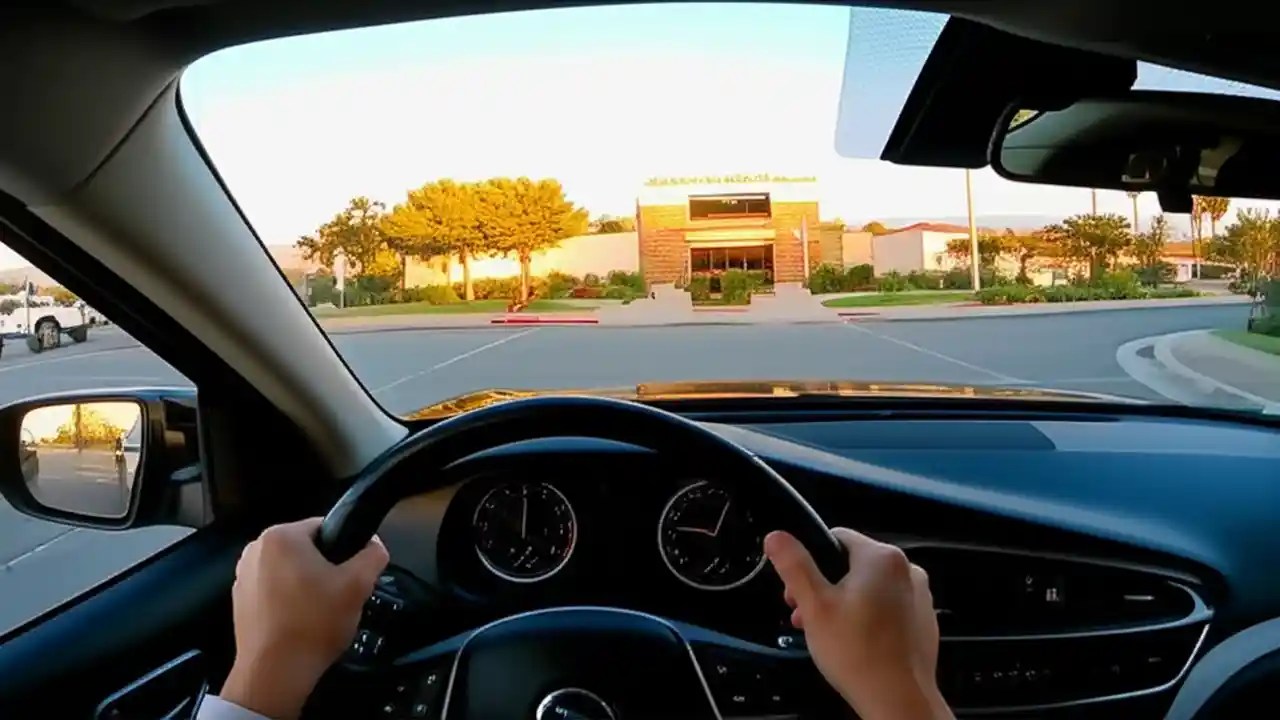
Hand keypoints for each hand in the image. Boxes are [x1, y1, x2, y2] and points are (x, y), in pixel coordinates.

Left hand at [220, 518, 388, 719]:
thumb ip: (373, 555)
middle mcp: (255, 548)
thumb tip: (374, 545)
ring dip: (306, 584)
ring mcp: (242, 575)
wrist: (275, 674)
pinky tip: (298, 622)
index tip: (351, 576)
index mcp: (281, 535)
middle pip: (306, 549)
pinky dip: (287, 600)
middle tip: (339, 596)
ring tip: (319, 612)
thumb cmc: (315, 622)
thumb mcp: (357, 586)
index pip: (325, 527)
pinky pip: (272, 589)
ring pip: (289, 570)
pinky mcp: (238, 601)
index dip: (346, 550)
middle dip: (325, 568)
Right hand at [764, 528, 951, 719]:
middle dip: (824, 587)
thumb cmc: (855, 650)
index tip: (796, 594)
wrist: (898, 700)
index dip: (810, 562)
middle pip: (853, 565)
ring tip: (828, 634)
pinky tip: (857, 643)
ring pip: (871, 588)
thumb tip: (776, 535)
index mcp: (882, 557)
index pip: (837, 538)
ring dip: (844, 604)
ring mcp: (920, 596)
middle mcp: (908, 569)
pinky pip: (889, 608)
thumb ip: (794, 566)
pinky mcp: (924, 621)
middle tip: (806, 618)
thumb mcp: (815, 605)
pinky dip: (870, 618)